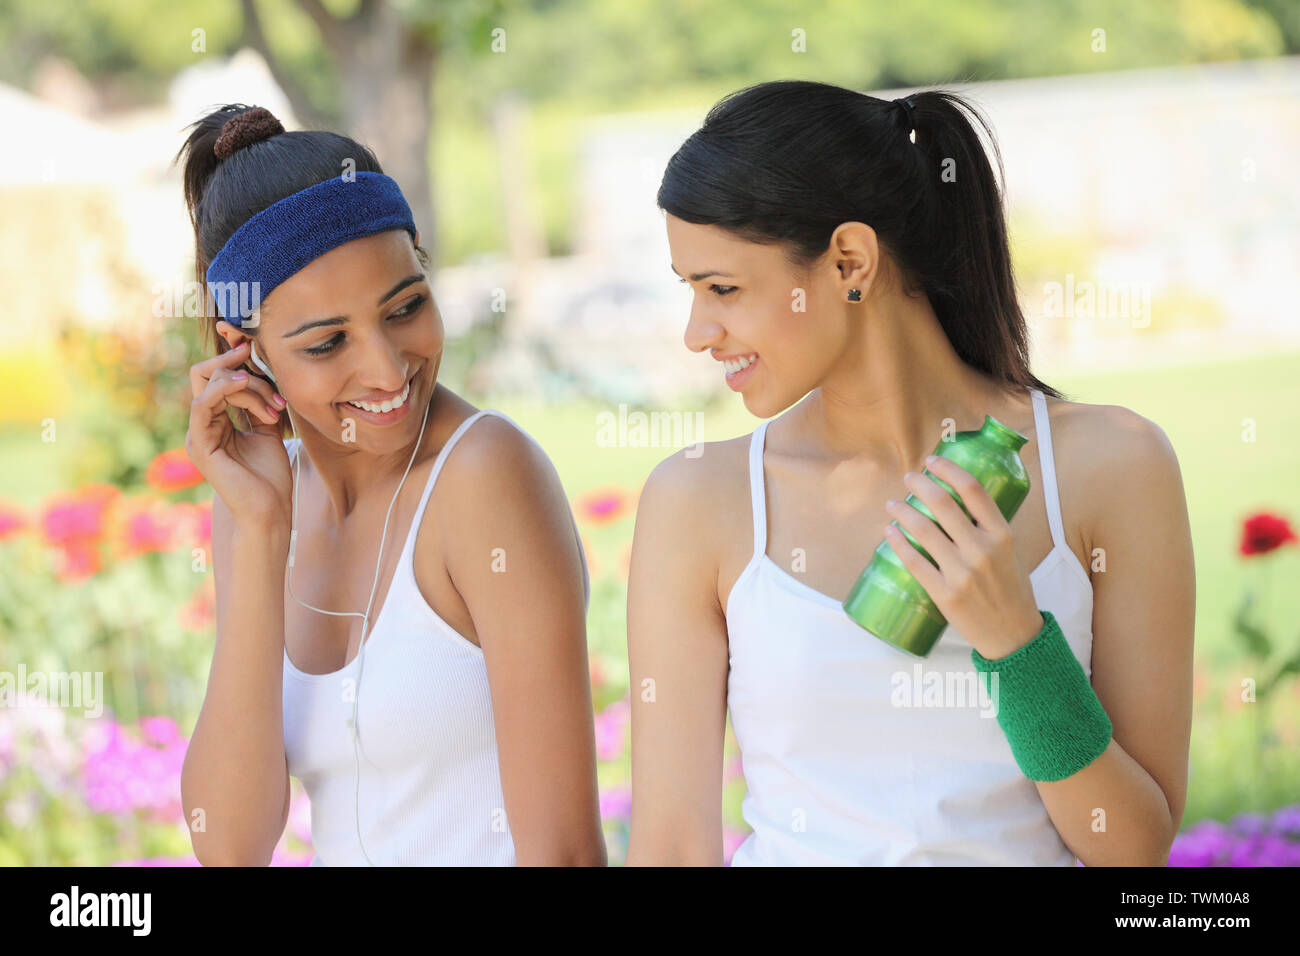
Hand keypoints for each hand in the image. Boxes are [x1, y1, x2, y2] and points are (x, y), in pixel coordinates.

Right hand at [185, 336, 292, 529]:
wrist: (270, 510)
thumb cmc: (271, 476)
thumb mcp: (269, 430)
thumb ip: (259, 404)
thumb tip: (261, 375)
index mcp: (217, 421)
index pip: (217, 378)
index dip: (235, 361)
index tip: (256, 348)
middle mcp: (203, 425)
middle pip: (206, 374)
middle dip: (235, 362)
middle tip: (259, 360)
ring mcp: (198, 434)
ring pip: (210, 385)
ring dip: (246, 386)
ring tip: (273, 404)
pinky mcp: (200, 444)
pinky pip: (202, 404)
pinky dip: (224, 388)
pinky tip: (246, 384)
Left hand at [882, 454, 1043, 658]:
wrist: (1014, 636)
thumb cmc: (1010, 589)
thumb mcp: (1010, 552)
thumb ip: (987, 529)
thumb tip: (956, 502)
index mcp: (1002, 535)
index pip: (973, 490)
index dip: (949, 470)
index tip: (933, 461)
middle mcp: (983, 550)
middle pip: (943, 504)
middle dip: (920, 485)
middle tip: (908, 478)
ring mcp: (962, 573)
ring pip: (923, 530)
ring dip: (902, 511)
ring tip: (892, 504)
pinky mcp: (945, 594)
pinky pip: (913, 561)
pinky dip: (897, 542)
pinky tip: (889, 531)